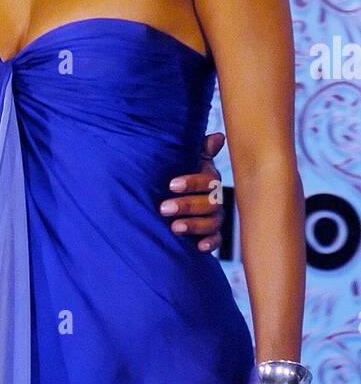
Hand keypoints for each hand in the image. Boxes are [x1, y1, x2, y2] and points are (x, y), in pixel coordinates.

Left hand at [160, 130, 225, 251]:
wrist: (163, 202)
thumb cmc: (173, 176)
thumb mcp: (182, 162)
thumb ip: (199, 150)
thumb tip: (219, 136)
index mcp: (208, 180)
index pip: (208, 181)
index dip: (191, 183)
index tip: (171, 185)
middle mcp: (214, 199)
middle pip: (210, 203)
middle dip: (187, 206)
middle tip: (164, 208)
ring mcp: (213, 218)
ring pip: (212, 222)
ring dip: (194, 225)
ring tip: (174, 228)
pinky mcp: (210, 236)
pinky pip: (216, 241)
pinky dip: (210, 243)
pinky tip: (199, 246)